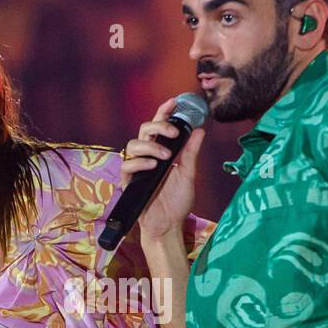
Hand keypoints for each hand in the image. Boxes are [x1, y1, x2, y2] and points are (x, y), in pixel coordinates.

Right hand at [120, 96, 204, 240]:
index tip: (174, 101)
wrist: (168, 226)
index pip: (160, 127)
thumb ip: (191, 153)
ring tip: (165, 156)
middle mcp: (147, 157)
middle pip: (144, 130)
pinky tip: (153, 166)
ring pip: (133, 144)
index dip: (164, 112)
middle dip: (158, 125)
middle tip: (173, 132)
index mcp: (161, 152)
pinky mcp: (129, 182)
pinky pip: (128, 166)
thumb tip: (200, 130)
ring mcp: (137, 169)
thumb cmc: (177, 202)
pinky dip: (140, 163)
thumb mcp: (189, 174)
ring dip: (150, 145)